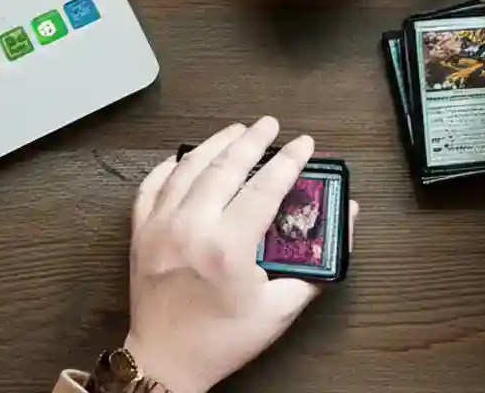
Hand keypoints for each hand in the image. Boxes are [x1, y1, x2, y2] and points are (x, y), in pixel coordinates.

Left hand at [125, 118, 359, 391]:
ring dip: (215, 144)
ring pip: (188, 167)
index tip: (304, 144)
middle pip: (225, 166)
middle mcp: (191, 227)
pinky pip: (152, 185)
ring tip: (237, 130)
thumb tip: (344, 222)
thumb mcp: (281, 308)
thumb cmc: (224, 339)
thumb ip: (317, 264)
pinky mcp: (140, 232)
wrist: (167, 361)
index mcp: (228, 247)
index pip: (265, 187)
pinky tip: (187, 156)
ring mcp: (160, 226)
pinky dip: (170, 166)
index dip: (289, 161)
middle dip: (252, 139)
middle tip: (271, 124)